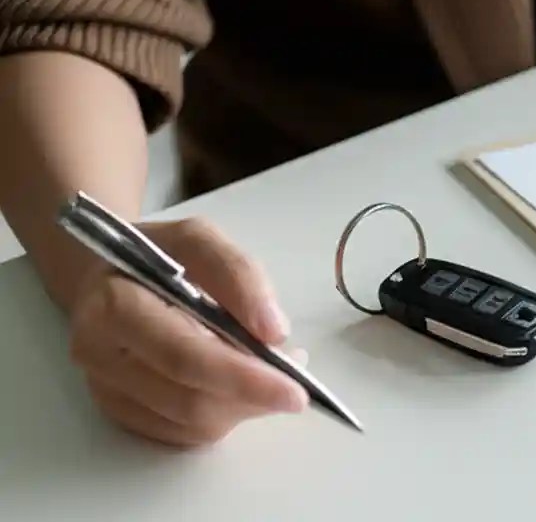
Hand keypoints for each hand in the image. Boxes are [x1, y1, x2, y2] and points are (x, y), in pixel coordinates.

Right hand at [66, 217, 307, 446]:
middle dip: (252, 397)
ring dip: (244, 405)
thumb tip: (273, 331)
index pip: (183, 354)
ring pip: (190, 422)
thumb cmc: (159, 254)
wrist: (107, 276)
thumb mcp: (198, 240)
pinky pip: (183, 432)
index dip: (242, 375)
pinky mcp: (121, 412)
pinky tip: (242, 384)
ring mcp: (108, 390)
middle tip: (297, 390)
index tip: (294, 386)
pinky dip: (225, 414)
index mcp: (113, 307)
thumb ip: (237, 274)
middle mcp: (101, 356)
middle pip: (188, 399)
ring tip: (274, 373)